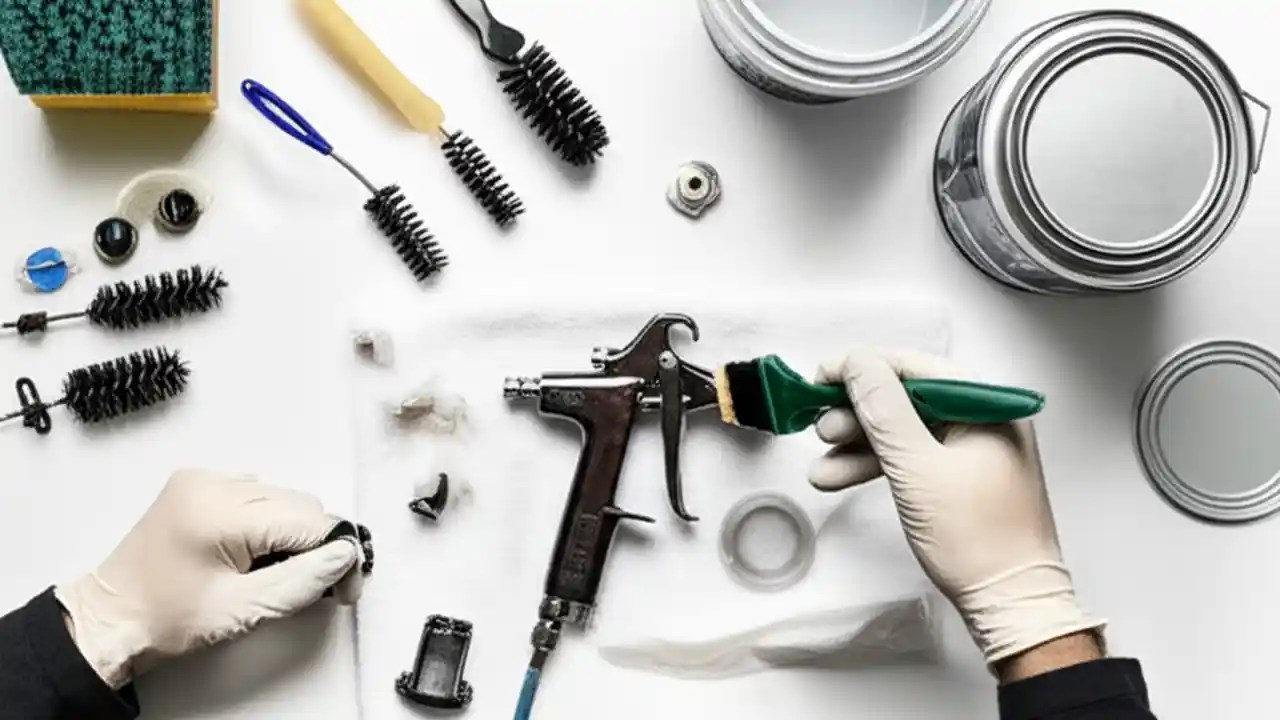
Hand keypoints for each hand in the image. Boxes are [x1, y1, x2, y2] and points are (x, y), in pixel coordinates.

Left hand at [56, 470, 366, 688]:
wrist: (110, 619)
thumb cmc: (164, 620)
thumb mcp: (242, 611)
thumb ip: (302, 581)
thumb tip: (345, 556)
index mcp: (219, 513)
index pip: (308, 519)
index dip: (338, 552)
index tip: (347, 584)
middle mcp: (210, 484)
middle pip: (298, 503)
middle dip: (316, 542)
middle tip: (317, 583)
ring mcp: (201, 480)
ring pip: (280, 496)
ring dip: (291, 530)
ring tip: (275, 569)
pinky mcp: (195, 484)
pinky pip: (254, 492)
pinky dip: (266, 519)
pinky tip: (252, 549)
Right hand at [807, 349, 1103, 668]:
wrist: (1012, 605)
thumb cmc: (977, 540)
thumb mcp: (916, 467)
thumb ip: (883, 410)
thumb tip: (856, 362)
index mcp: (986, 404)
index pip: (913, 366)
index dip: (861, 369)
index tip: (819, 379)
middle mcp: (983, 419)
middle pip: (905, 397)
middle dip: (856, 413)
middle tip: (819, 427)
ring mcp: (972, 449)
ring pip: (903, 430)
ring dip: (858, 444)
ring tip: (822, 462)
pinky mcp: (960, 477)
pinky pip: (911, 457)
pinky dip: (876, 466)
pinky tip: (839, 476)